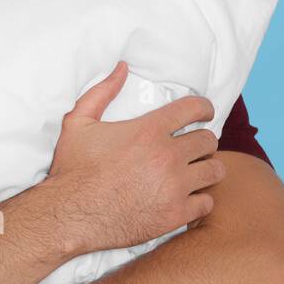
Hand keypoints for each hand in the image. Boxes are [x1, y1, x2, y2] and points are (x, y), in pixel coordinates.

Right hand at [45, 60, 224, 253]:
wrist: (69, 215)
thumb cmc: (72, 169)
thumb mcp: (78, 123)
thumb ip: (102, 92)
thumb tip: (122, 68)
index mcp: (148, 131)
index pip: (194, 109)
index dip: (205, 108)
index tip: (205, 113)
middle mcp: (167, 156)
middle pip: (208, 140)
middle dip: (202, 141)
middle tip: (192, 148)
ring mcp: (174, 187)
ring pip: (214, 171)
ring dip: (206, 169)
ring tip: (195, 172)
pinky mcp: (175, 215)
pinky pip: (206, 203)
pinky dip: (199, 200)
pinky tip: (186, 199)